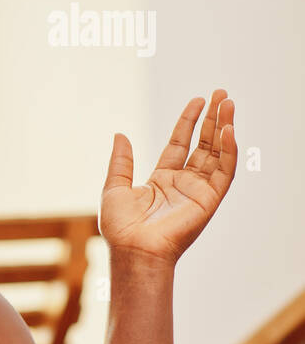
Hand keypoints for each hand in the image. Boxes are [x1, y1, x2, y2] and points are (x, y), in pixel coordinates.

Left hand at [100, 89, 236, 266]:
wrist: (133, 249)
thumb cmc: (121, 226)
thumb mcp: (114, 187)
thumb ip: (121, 161)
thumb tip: (120, 134)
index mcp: (162, 180)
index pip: (180, 144)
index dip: (189, 122)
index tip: (197, 101)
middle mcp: (183, 183)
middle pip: (203, 145)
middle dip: (212, 119)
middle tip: (221, 94)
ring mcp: (198, 191)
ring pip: (217, 154)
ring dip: (224, 128)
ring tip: (228, 103)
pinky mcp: (209, 199)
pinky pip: (223, 172)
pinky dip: (228, 151)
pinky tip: (228, 130)